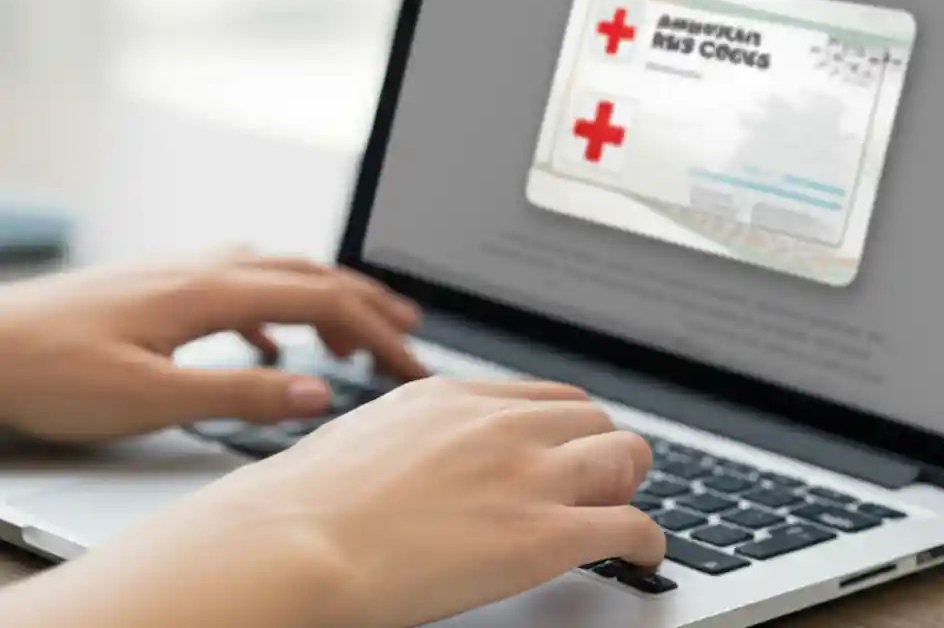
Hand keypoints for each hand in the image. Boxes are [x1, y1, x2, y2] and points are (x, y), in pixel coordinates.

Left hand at [0, 250, 426, 440]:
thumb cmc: (49, 370)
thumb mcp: (151, 397)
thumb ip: (240, 394)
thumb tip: (317, 392)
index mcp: (210, 292)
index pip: (321, 304)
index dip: (377, 334)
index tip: (410, 365)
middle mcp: (202, 270)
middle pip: (311, 276)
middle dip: (369, 305)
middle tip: (412, 334)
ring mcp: (179, 273)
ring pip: (277, 273)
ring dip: (328, 298)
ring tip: (357, 332)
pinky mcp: (158, 289)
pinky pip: (238, 286)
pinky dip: (273, 310)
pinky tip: (268, 342)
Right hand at [0, 379, 665, 627]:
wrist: (287, 545)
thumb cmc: (298, 505)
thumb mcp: (358, 438)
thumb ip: (406, 438)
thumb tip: (412, 455)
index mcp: (453, 399)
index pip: (544, 397)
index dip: (566, 428)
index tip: (569, 447)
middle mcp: (501, 426)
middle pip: (594, 420)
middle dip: (603, 450)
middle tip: (600, 481)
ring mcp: (527, 476)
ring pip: (626, 456)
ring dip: (631, 484)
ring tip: (624, 508)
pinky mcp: (542, 535)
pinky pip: (630, 526)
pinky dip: (648, 541)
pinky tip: (646, 554)